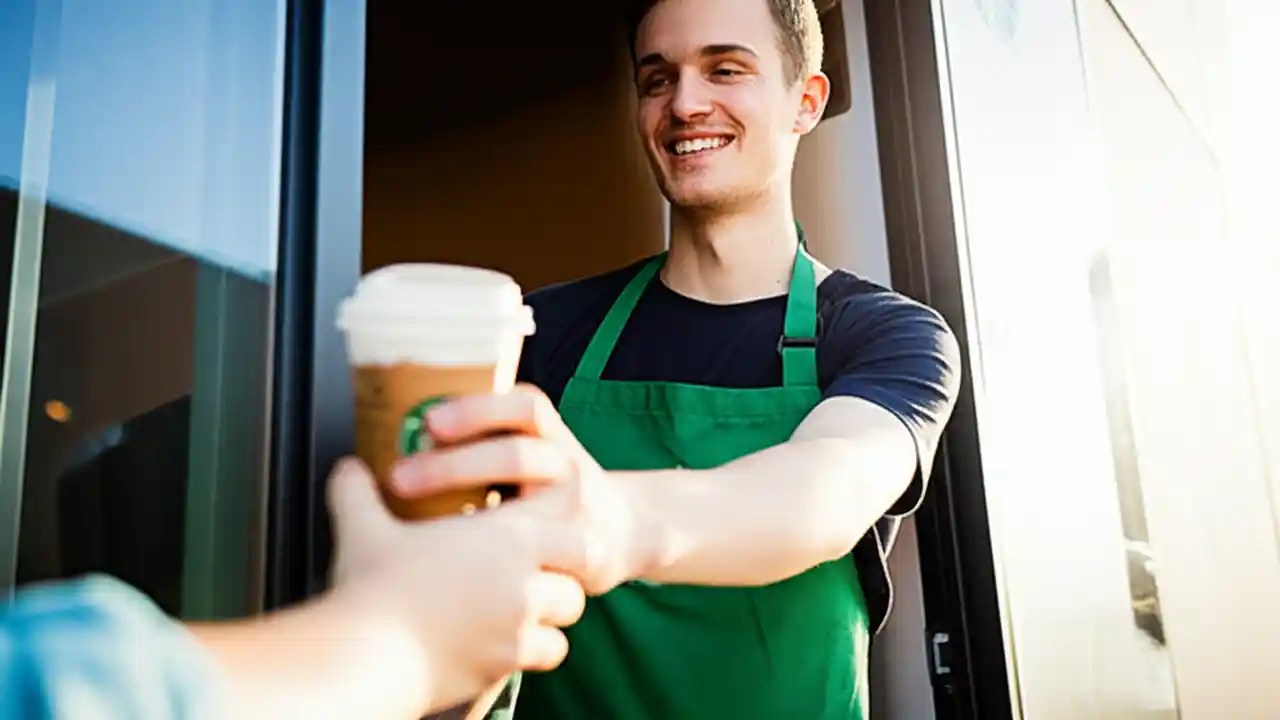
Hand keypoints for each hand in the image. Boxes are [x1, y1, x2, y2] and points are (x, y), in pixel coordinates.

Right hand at [326, 458, 587, 713]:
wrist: (368, 657)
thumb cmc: (369, 589)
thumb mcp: (362, 529)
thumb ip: (357, 491)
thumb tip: (346, 468)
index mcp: (502, 533)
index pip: (563, 502)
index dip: (558, 504)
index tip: (542, 510)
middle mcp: (524, 574)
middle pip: (585, 553)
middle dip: (572, 556)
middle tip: (550, 558)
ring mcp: (522, 620)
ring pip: (572, 605)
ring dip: (557, 603)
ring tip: (532, 600)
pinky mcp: (511, 660)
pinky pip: (552, 650)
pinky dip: (540, 646)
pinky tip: (518, 641)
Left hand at [388, 384, 658, 594]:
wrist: (622, 530)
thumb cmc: (551, 490)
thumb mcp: (536, 450)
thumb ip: (486, 440)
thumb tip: (395, 440)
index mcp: (554, 436)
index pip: (527, 408)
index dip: (478, 410)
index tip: (429, 422)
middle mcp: (569, 468)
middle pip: (518, 456)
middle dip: (455, 465)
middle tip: (399, 477)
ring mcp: (577, 515)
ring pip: (529, 513)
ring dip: (470, 518)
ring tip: (418, 533)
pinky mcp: (581, 560)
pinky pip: (539, 565)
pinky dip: (496, 568)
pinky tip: (457, 573)